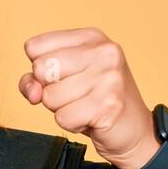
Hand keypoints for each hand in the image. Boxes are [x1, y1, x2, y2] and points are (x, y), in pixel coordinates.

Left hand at [18, 27, 158, 168]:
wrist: (134, 131)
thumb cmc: (96, 102)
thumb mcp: (64, 81)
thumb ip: (35, 79)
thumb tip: (33, 92)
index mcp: (91, 37)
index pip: (34, 47)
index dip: (40, 70)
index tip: (63, 78)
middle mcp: (104, 51)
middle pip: (40, 69)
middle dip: (50, 90)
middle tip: (76, 95)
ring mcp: (108, 77)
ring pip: (49, 96)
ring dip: (61, 110)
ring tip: (85, 107)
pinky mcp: (107, 105)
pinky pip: (62, 118)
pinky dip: (71, 124)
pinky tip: (90, 119)